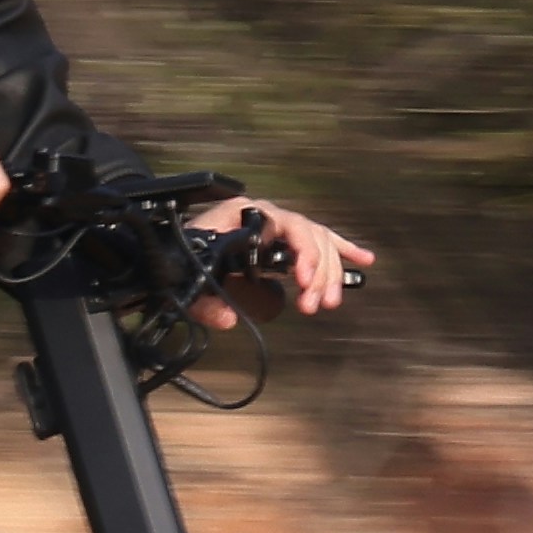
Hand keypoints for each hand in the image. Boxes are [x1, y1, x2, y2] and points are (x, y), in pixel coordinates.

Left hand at [186, 196, 374, 328]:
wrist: (168, 249)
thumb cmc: (179, 258)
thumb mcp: (185, 281)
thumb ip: (203, 303)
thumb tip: (229, 319)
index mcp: (244, 214)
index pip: (288, 225)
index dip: (304, 253)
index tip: (304, 283)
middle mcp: (265, 215)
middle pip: (310, 236)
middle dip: (319, 272)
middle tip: (315, 306)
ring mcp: (277, 225)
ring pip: (318, 242)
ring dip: (330, 273)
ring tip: (328, 303)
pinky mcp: (283, 239)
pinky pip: (319, 241)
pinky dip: (343, 250)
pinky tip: (365, 261)